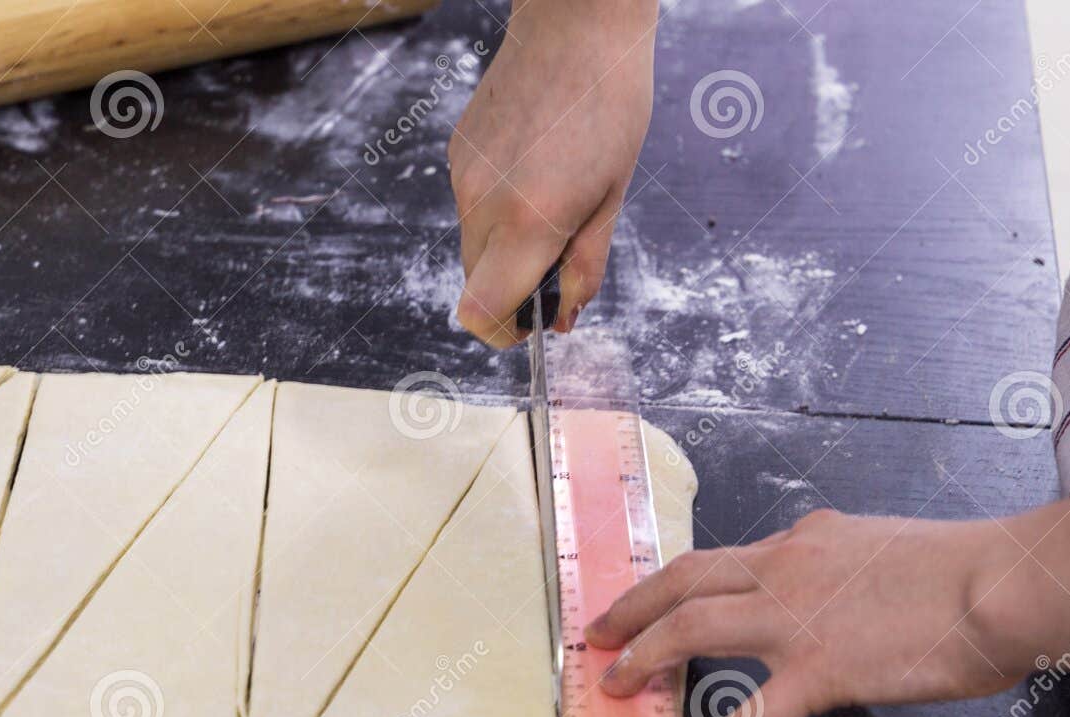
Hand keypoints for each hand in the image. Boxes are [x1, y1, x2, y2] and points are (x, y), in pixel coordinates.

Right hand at [450, 0, 656, 346]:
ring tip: (550, 199)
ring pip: (473, 247)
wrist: (576, 24)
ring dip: (506, 246)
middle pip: (476, 285)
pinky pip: (471, 207)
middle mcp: (484, 205)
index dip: (501, 333)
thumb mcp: (613, 196)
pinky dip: (498, 209)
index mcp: (530, 221)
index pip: (481, 312)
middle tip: (555, 258)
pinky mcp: (455, 156)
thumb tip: (566, 316)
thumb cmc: (610, 103)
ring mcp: (463, 179)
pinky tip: (532, 168)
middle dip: (510, 288)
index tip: (529, 324)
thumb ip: (585, 265)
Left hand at [584, 507, 1069, 716]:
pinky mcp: (819, 671)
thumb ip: (846, 563)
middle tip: (598, 632)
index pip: (723, 558)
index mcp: (805, 542)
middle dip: (632, 606)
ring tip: (612, 686)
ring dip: (642, 657)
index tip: (652, 598)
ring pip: (690, 630)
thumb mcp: (887, 548)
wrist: (1002, 581)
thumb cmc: (969, 569)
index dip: (677, 581)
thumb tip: (835, 577)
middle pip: (684, 580)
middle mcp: (786, 569)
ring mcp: (794, 620)